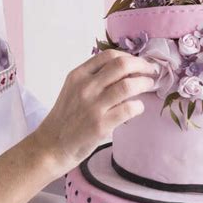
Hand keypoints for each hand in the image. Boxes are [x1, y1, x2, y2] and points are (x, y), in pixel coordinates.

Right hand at [35, 49, 157, 173]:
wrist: (51, 146)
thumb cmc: (66, 118)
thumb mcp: (73, 89)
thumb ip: (93, 78)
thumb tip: (126, 70)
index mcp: (78, 75)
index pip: (109, 56)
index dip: (129, 57)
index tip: (139, 63)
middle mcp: (85, 87)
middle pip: (122, 65)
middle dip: (142, 66)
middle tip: (151, 72)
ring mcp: (93, 106)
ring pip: (128, 85)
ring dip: (145, 83)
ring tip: (150, 86)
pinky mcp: (100, 125)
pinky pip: (129, 109)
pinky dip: (139, 106)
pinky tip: (138, 108)